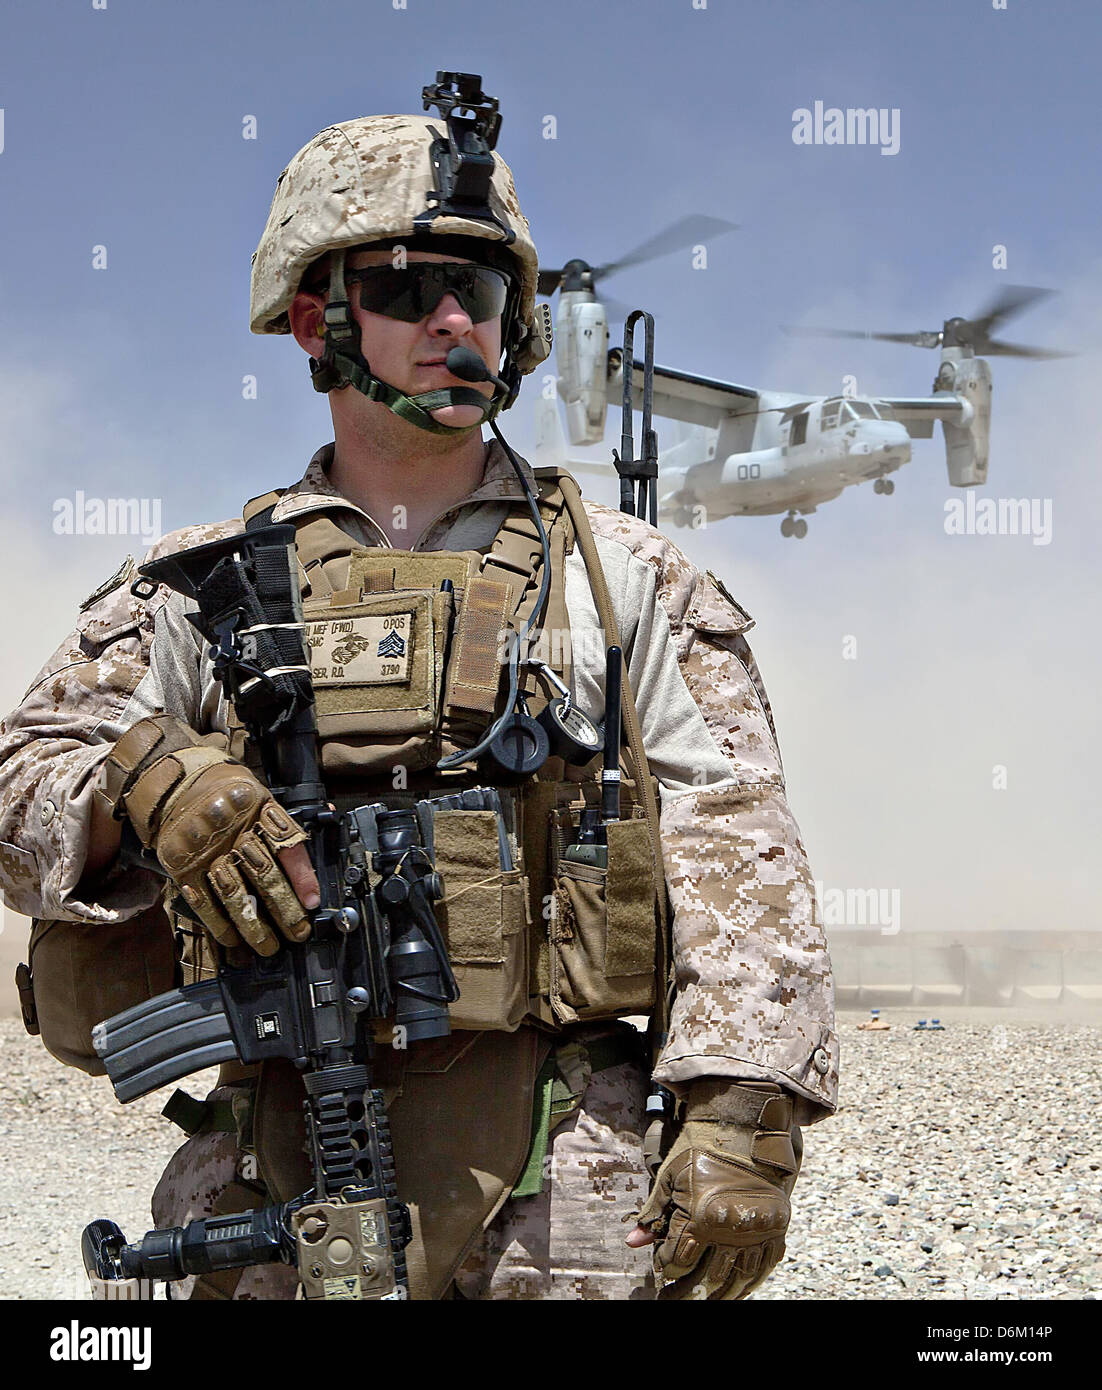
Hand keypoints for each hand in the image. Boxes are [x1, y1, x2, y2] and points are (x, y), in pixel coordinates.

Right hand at [103, 715, 319, 955]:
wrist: (176, 783)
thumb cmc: (228, 794)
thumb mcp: (259, 795)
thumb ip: (283, 823)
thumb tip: (324, 828)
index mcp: (257, 806)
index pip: (285, 843)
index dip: (302, 876)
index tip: (312, 902)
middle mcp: (231, 827)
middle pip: (262, 872)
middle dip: (283, 909)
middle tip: (297, 934)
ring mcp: (204, 847)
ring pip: (234, 891)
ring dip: (253, 925)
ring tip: (269, 946)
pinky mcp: (181, 864)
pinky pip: (203, 898)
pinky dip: (219, 923)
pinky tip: (234, 939)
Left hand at [630, 1080, 802, 1299]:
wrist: (744, 1129)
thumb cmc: (701, 1149)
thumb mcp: (670, 1175)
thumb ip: (654, 1212)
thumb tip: (632, 1242)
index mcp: (700, 1215)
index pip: (678, 1260)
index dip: (665, 1268)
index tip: (660, 1272)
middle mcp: (730, 1229)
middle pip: (705, 1278)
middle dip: (687, 1292)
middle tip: (674, 1299)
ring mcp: (756, 1232)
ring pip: (735, 1280)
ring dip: (717, 1295)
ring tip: (702, 1300)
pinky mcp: (775, 1231)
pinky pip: (761, 1269)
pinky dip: (747, 1285)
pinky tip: (733, 1291)